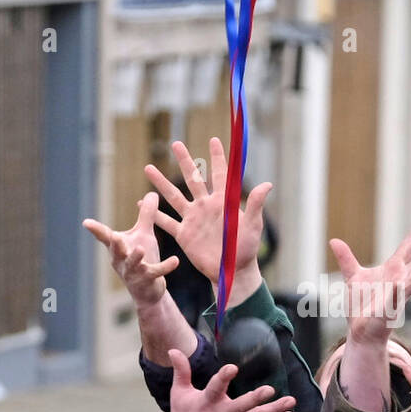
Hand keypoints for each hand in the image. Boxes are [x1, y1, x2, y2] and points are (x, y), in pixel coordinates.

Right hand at [83, 191, 178, 308]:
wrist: (149, 290)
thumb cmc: (143, 257)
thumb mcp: (144, 235)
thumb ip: (146, 215)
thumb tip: (152, 192)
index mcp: (117, 248)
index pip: (104, 237)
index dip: (95, 230)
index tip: (86, 222)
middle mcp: (121, 260)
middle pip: (116, 251)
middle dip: (115, 244)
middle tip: (114, 236)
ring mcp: (133, 271)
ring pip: (132, 264)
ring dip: (135, 256)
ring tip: (140, 249)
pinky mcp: (147, 280)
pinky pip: (156, 272)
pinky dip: (165, 267)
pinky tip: (175, 260)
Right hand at [145, 138, 272, 307]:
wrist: (232, 270)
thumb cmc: (247, 248)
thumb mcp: (252, 225)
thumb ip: (255, 204)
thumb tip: (268, 184)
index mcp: (223, 202)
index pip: (220, 174)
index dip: (217, 157)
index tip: (213, 140)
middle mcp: (206, 206)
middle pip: (192, 178)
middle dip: (185, 161)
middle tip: (175, 143)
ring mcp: (193, 219)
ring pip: (174, 196)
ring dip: (161, 183)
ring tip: (148, 168)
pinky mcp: (184, 234)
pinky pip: (166, 222)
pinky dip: (154, 214)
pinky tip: (142, 203)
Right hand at [167, 348, 295, 411]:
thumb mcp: (178, 393)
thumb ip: (181, 371)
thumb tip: (174, 350)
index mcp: (206, 403)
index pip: (214, 388)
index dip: (223, 378)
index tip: (232, 367)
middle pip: (240, 407)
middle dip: (255, 399)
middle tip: (269, 390)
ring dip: (274, 410)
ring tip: (290, 401)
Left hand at [329, 213, 410, 346]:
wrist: (360, 331)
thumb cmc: (361, 307)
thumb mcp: (352, 276)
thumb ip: (346, 258)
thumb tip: (334, 240)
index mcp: (393, 270)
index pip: (408, 247)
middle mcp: (401, 280)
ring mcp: (398, 293)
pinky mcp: (391, 307)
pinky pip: (397, 295)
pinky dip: (400, 289)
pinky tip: (401, 283)